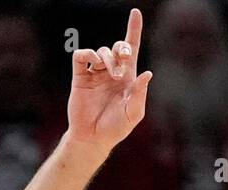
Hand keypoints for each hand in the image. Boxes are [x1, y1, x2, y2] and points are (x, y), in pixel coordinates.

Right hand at [66, 8, 152, 151]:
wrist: (92, 138)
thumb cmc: (115, 128)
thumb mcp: (133, 113)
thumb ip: (140, 93)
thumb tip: (147, 73)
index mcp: (127, 77)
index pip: (132, 48)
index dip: (134, 29)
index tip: (135, 13)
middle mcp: (111, 72)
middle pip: (117, 46)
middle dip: (122, 48)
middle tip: (124, 61)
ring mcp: (94, 74)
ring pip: (101, 51)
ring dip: (108, 58)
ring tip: (110, 74)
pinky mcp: (80, 77)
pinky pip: (81, 57)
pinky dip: (87, 54)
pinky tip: (94, 63)